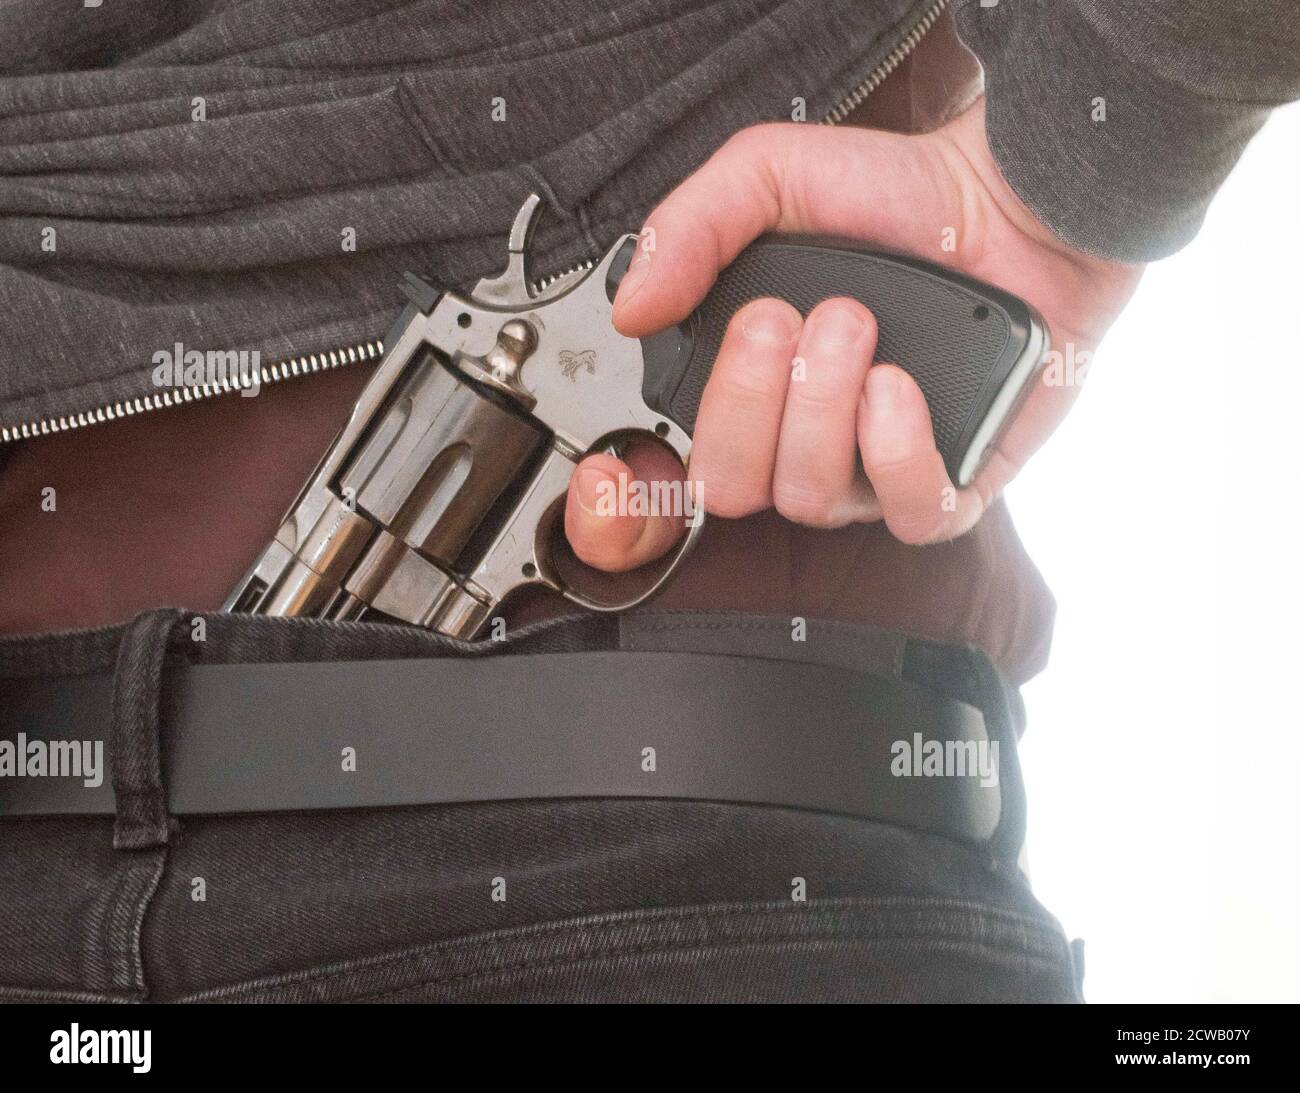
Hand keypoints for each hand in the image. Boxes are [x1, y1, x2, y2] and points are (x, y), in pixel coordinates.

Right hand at [564, 98, 1141, 570]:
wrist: (1010, 198)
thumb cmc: (897, 195)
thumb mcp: (771, 177)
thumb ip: (691, 230)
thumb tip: (632, 309)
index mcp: (749, 389)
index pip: (677, 470)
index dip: (658, 468)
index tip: (682, 395)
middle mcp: (801, 441)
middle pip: (731, 488)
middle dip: (748, 401)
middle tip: (789, 317)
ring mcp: (873, 471)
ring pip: (808, 499)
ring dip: (822, 406)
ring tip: (858, 322)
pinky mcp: (952, 484)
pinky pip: (910, 517)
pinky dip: (895, 453)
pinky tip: (897, 387)